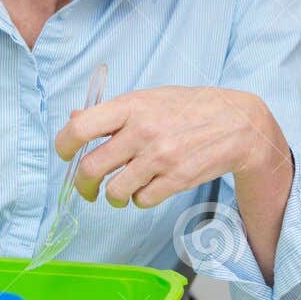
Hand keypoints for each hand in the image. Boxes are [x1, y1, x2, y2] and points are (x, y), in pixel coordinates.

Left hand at [56, 85, 287, 207]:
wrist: (237, 123)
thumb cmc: (189, 108)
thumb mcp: (149, 98)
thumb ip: (112, 111)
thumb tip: (73, 120)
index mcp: (131, 106)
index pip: (80, 128)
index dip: (63, 146)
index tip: (66, 154)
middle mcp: (143, 131)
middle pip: (91, 168)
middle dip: (83, 184)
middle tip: (87, 187)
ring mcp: (160, 157)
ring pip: (115, 192)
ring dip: (112, 197)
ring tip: (119, 192)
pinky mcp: (177, 179)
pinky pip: (142, 201)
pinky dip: (140, 199)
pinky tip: (147, 188)